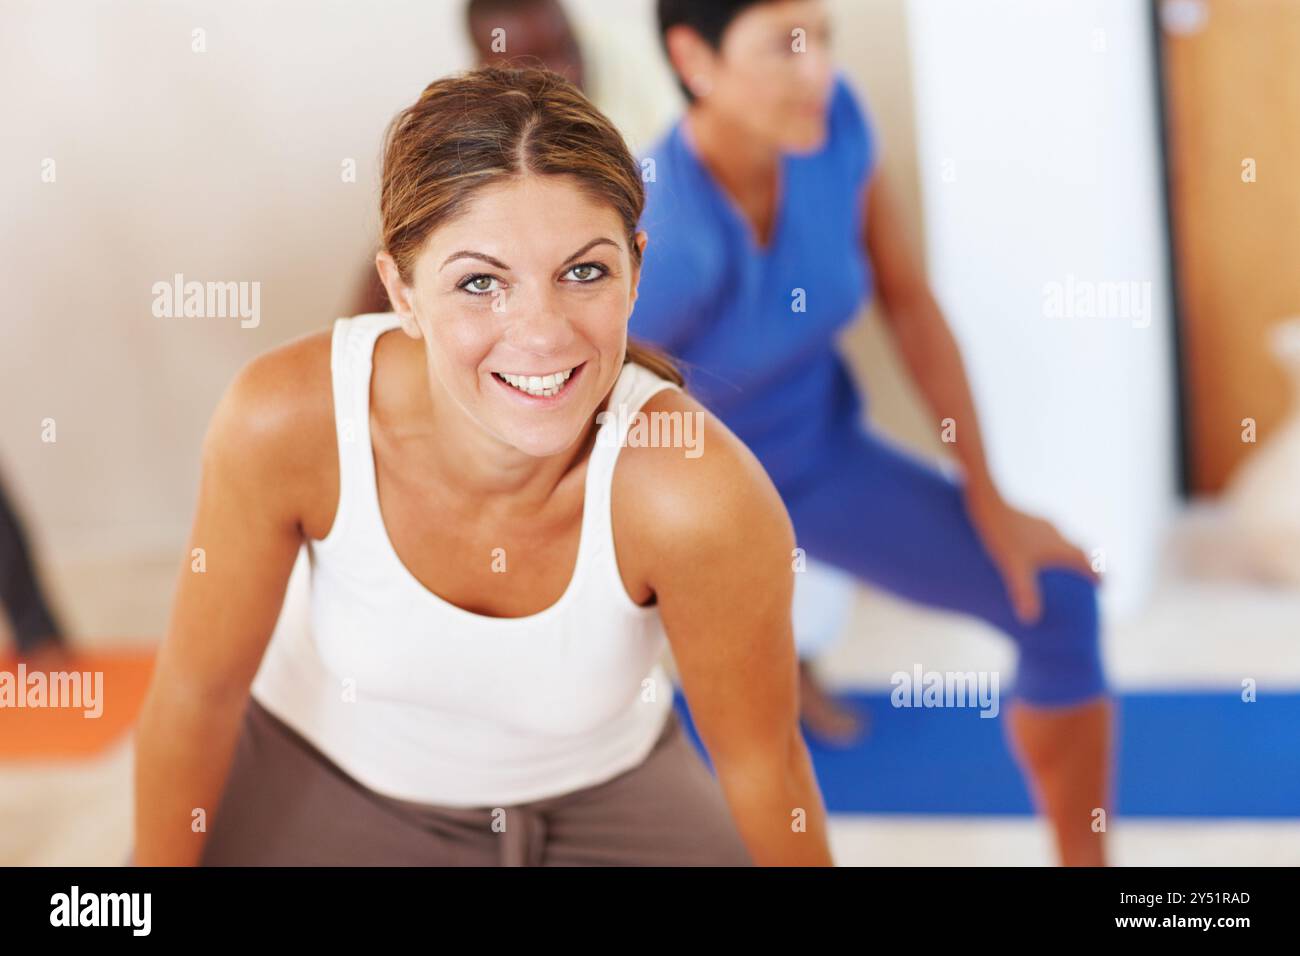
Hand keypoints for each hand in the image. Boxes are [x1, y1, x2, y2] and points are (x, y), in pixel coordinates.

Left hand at [963, 484, 1099, 625]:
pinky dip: (1048, 547)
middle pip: (1077, 550)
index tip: (1105, 585)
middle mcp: (1056, 533)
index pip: (1086, 562)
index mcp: (1059, 546)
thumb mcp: (1013, 567)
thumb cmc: (1001, 535)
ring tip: (1061, 568)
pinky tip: (1033, 552)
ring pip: (1061, 541)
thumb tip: (1030, 619)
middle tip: (1088, 577)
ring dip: (1066, 554)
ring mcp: (1042, 524)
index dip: (1097, 574)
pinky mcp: (1027, 519)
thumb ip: (1024, 591)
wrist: (987, 502)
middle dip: (1084, 564)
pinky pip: (1045, 535)